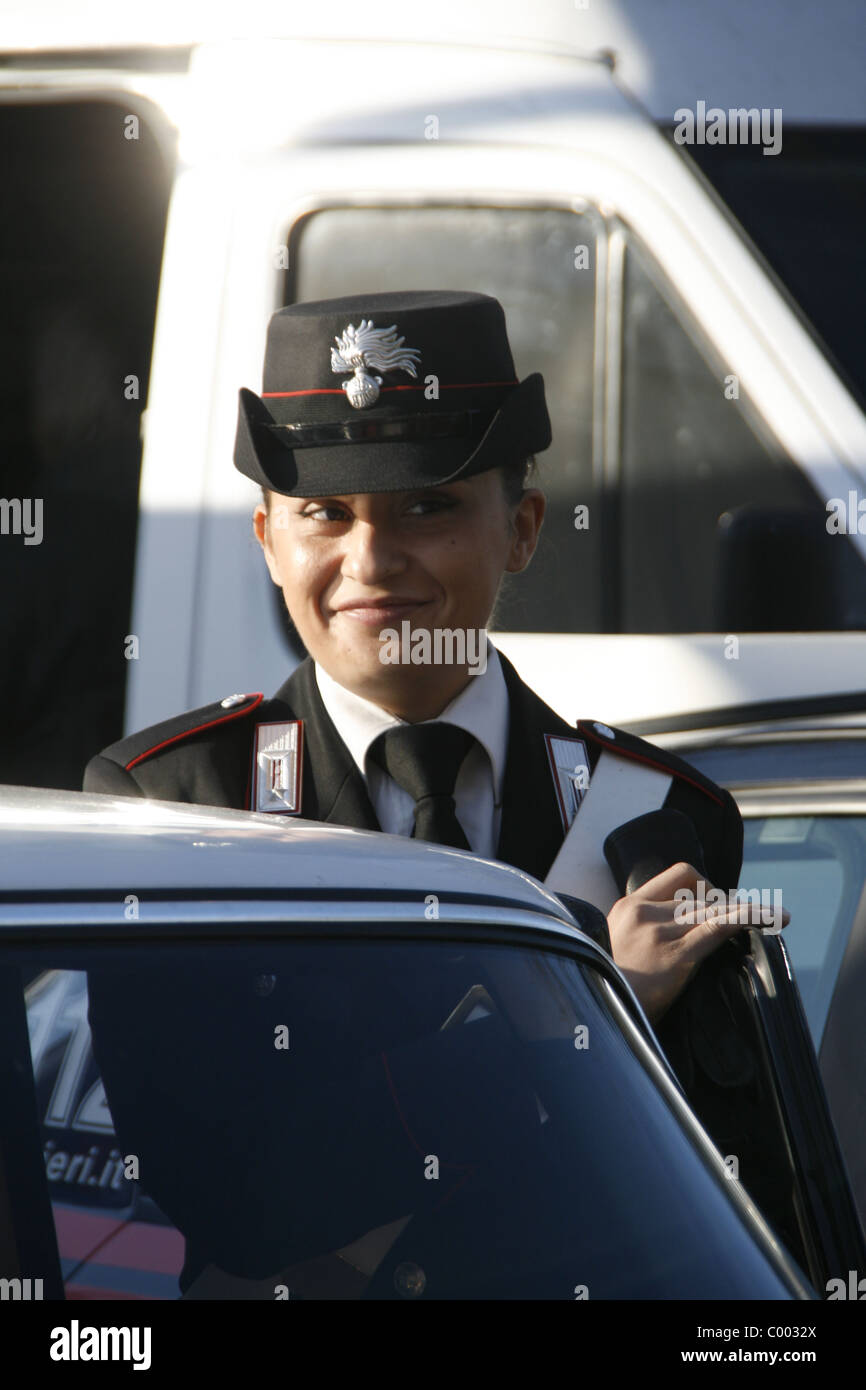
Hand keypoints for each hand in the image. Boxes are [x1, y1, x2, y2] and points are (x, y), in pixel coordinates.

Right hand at [606, 862, 789, 1024]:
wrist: (596, 1010)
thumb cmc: (612, 988)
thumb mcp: (617, 946)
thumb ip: (645, 931)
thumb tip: (683, 929)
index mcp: (629, 906)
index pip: (681, 874)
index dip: (710, 885)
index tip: (720, 903)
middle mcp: (645, 912)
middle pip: (703, 893)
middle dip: (729, 907)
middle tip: (746, 924)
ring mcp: (660, 932)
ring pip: (716, 908)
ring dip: (748, 911)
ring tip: (778, 916)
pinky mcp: (677, 954)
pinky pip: (721, 925)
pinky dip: (752, 916)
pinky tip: (776, 917)